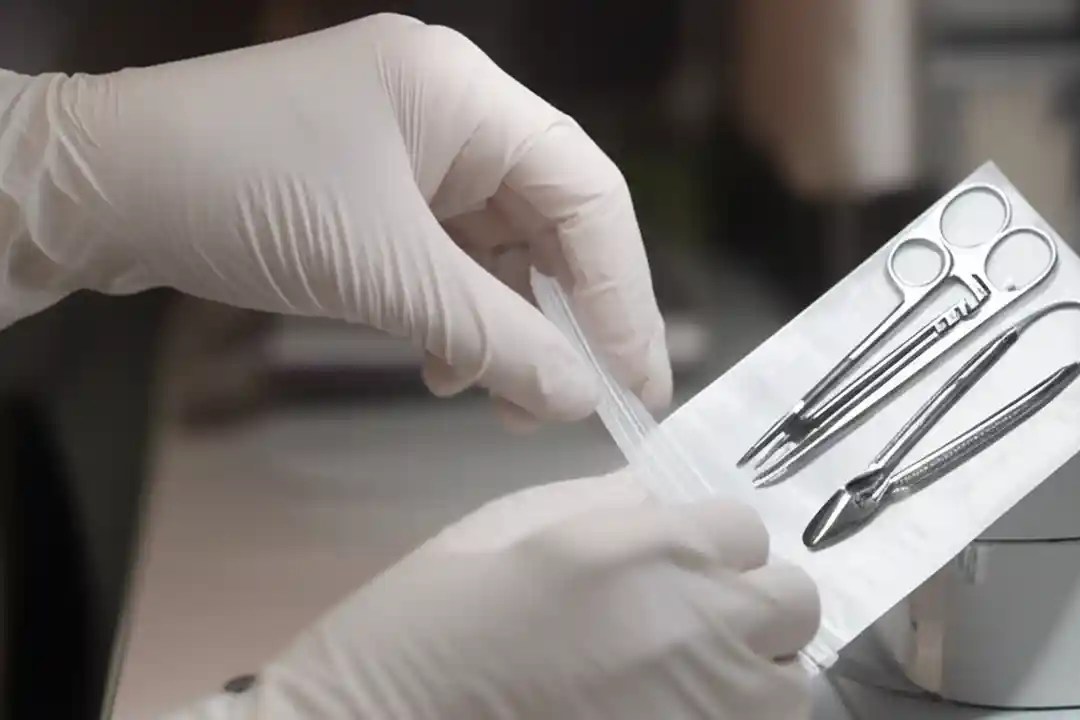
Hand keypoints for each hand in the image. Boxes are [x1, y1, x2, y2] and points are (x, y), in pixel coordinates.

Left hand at [0, 14, 669, 421]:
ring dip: (511, 327)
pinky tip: (445, 366)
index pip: (588, 192)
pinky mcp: (381, 188)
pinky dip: (461, 316)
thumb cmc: (238, 194)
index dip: (624, 292)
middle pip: (553, 220)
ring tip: (506, 402)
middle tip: (583, 403)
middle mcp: (453, 111)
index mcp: (465, 94)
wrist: (95, 186)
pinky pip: (453, 257)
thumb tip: (578, 400)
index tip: (637, 381)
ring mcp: (415, 148)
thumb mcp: (382, 272)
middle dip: (569, 317)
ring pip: (504, 247)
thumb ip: (494, 338)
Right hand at [164, 475, 820, 719]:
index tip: (682, 560)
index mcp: (643, 551)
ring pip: (787, 685)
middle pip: (793, 601)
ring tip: (684, 680)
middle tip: (696, 620)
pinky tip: (664, 713)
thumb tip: (667, 500)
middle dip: (753, 603)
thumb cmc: (429, 625)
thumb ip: (608, 506)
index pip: (746, 524)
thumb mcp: (510, 529)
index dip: (714, 541)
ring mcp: (702, 711)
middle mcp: (694, 629)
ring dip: (751, 674)